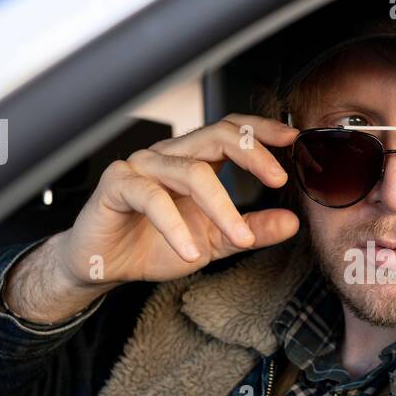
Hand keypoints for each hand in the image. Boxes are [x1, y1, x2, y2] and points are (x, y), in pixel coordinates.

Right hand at [5, 114, 300, 321]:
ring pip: (191, 171)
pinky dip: (175, 227)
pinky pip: (152, 198)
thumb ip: (251, 231)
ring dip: (222, 206)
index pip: (231, 131)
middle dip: (251, 154)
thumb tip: (292, 222)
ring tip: (241, 237)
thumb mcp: (214, 243)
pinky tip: (191, 252)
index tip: (292, 138)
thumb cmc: (152, 244)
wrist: (103, 265)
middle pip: (216, 136)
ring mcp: (142, 167)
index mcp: (194, 160)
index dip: (261, 130)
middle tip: (277, 178)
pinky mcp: (116, 186)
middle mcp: (169, 156)